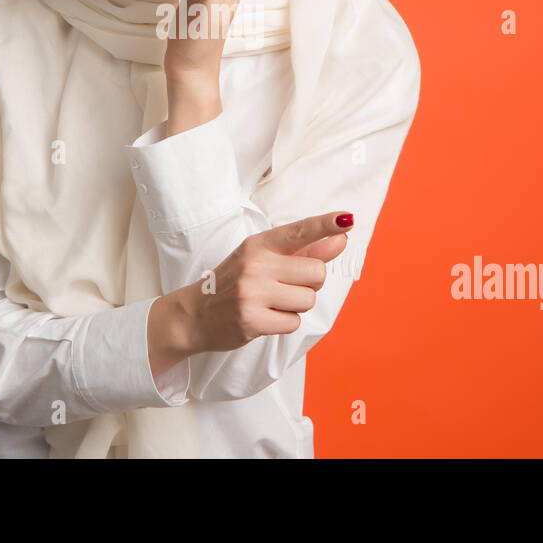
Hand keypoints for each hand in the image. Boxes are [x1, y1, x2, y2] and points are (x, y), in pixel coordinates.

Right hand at [185, 211, 352, 353]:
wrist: (195, 314)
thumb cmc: (236, 282)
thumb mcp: (263, 259)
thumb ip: (304, 250)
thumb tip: (341, 239)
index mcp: (259, 244)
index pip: (298, 231)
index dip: (325, 225)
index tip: (347, 219)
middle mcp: (255, 264)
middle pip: (316, 272)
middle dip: (310, 283)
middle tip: (284, 286)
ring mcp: (252, 292)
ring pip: (308, 299)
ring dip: (297, 305)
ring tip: (272, 302)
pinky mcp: (252, 320)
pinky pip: (294, 322)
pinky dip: (285, 322)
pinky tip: (265, 317)